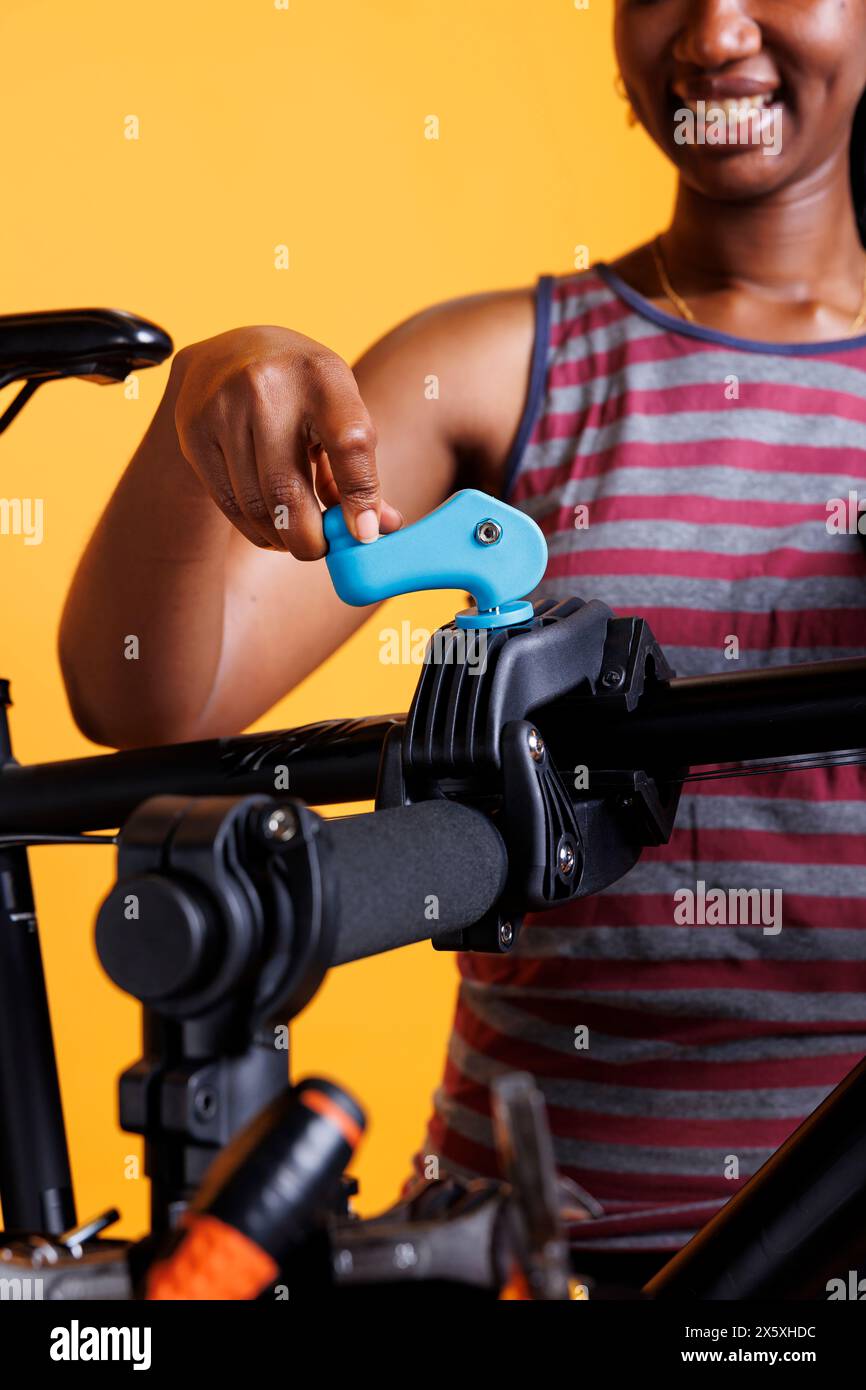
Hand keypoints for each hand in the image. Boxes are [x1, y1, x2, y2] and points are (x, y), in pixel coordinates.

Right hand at [171, 326, 402, 556]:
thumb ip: (359, 469)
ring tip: (294, 538)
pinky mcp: (194, 430)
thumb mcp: (338, 411)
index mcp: (322, 374)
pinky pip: (228, 502)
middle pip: (289, 489)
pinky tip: (268, 528)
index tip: (364, 535)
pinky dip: (254, 528)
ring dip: (280, 537)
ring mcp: (223, 407)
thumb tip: (377, 529)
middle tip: (320, 551)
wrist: (225, 355)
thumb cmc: (301, 393)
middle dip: (309, 538)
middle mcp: (268, 385)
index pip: (350, 443)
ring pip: (255, 503)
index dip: (360, 496)